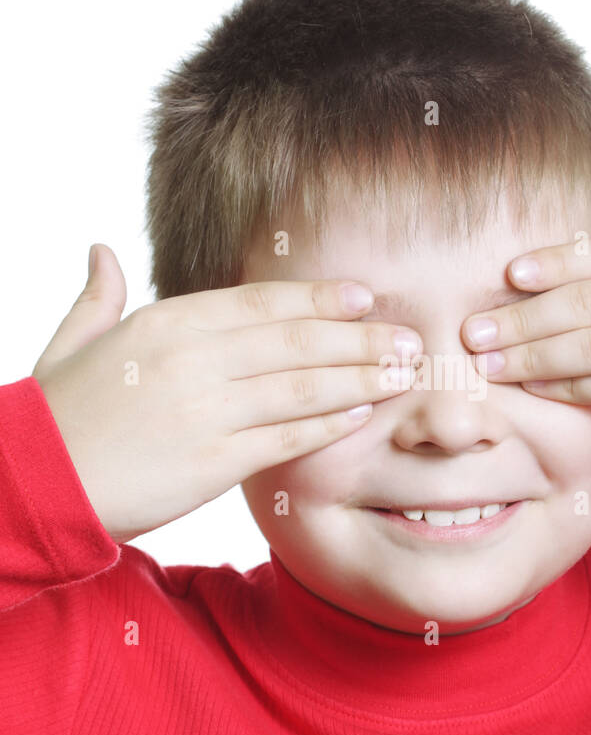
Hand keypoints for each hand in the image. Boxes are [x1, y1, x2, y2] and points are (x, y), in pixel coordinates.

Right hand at [32, 245, 419, 541]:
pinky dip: (327, 425)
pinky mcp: (212, 462)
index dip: (318, 298)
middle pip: (295, 340)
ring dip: (360, 378)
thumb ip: (98, 298)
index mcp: (165, 322)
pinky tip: (361, 416)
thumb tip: (101, 252)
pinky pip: (285, 437)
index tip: (363, 296)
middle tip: (409, 338)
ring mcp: (205, 410)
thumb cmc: (55, 415)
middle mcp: (191, 358)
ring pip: (301, 386)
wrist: (32, 483)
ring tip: (403, 374)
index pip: (260, 302)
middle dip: (359, 338)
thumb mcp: (69, 343)